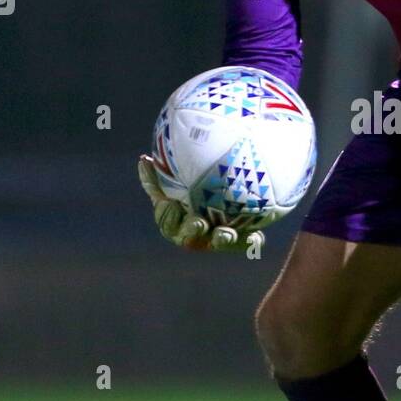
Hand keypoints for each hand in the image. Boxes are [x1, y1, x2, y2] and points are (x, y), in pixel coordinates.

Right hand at [137, 155, 264, 252]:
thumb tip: (143, 159)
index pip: (167, 223)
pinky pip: (247, 242)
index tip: (169, 203)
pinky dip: (251, 240)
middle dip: (192, 230)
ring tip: (226, 232)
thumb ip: (158, 176)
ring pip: (218, 241)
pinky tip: (258, 236)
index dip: (167, 216)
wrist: (230, 192)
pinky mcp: (241, 239)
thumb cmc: (194, 187)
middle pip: (190, 236)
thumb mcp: (175, 179)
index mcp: (177, 222)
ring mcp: (218, 238)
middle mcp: (197, 234)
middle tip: (198, 221)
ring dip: (221, 238)